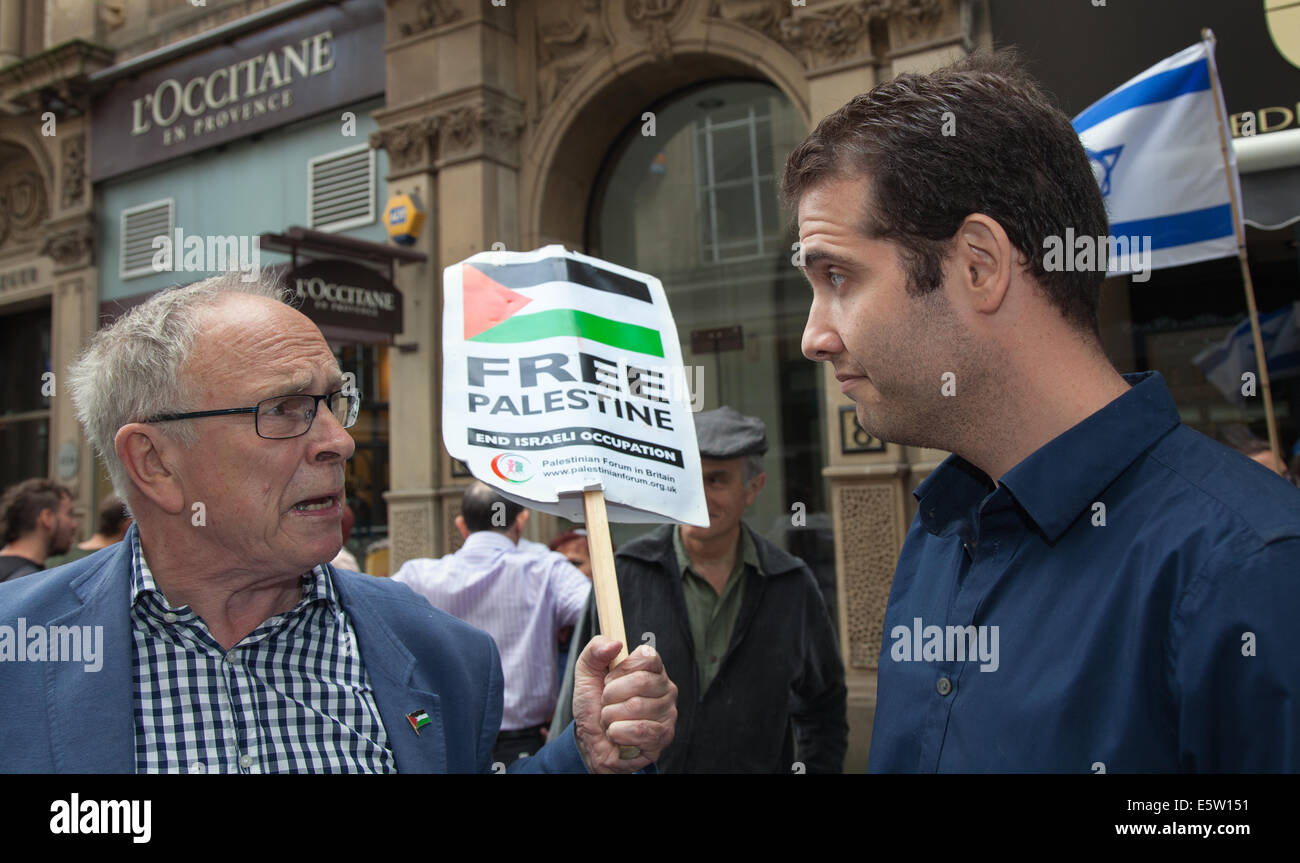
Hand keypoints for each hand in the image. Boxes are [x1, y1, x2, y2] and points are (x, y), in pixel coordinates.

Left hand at [572, 636, 676, 772]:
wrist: (589, 743)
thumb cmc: (594, 707)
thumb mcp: (586, 674)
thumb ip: (595, 651)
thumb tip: (615, 643)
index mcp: (652, 670)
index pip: (647, 656)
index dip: (622, 668)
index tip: (609, 679)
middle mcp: (666, 689)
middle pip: (640, 681)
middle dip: (611, 695)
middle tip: (607, 704)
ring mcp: (668, 713)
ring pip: (636, 706)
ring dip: (611, 716)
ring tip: (612, 721)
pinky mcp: (663, 736)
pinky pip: (639, 730)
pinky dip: (618, 733)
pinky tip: (618, 735)